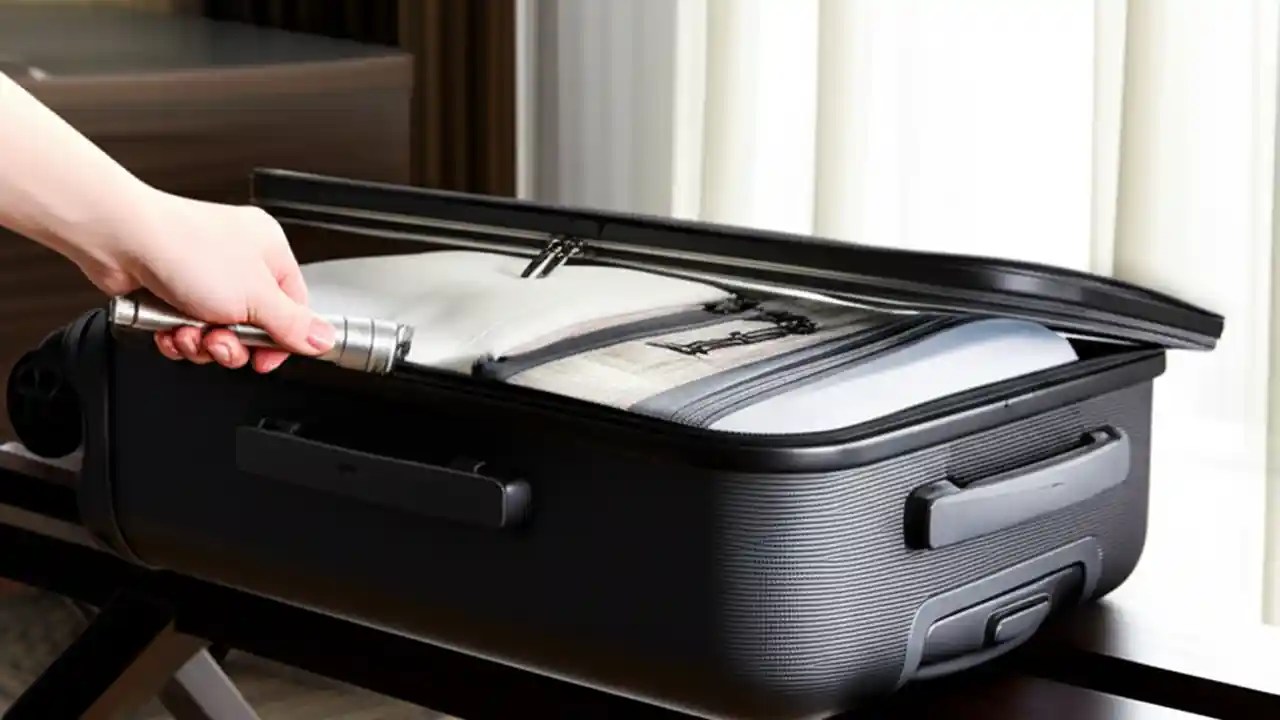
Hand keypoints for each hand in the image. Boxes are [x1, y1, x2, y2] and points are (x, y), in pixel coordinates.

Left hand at [72, 187, 335, 372]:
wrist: (120, 239)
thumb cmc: (184, 248)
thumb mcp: (255, 297)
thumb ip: (293, 325)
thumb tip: (324, 340)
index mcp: (269, 251)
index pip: (292, 310)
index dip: (279, 341)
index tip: (264, 359)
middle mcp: (238, 261)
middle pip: (253, 327)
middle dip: (232, 344)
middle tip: (220, 341)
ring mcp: (202, 275)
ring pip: (217, 332)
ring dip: (202, 342)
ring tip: (190, 331)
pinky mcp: (171, 290)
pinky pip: (186, 329)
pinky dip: (177, 336)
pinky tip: (170, 329)